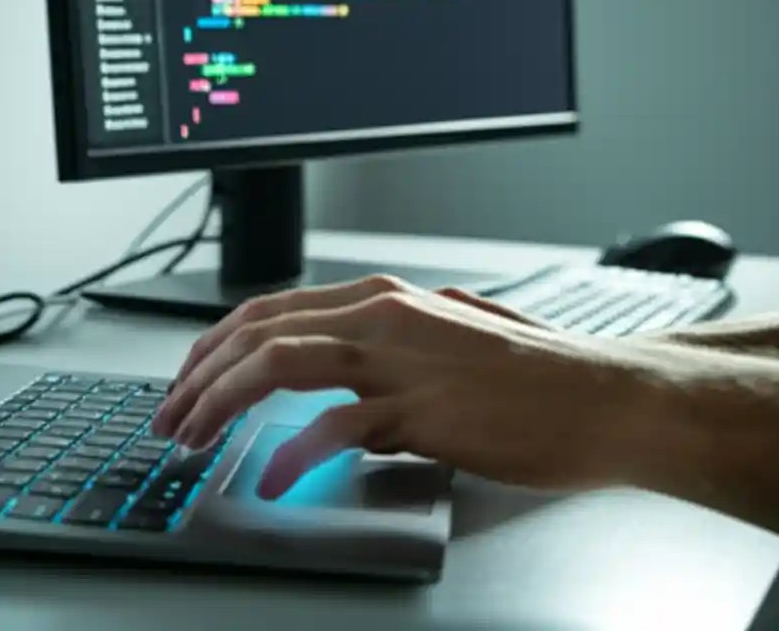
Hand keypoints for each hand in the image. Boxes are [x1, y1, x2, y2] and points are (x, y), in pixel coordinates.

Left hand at [153, 275, 664, 498]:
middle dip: (199, 376)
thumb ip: (387, 367)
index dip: (216, 347)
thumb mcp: (447, 350)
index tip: (189, 382)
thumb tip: (343, 406)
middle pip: (258, 331)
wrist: (608, 396)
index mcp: (382, 299)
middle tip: (170, 419)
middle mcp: (382, 315)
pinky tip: (270, 478)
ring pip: (277, 363)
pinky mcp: (422, 408)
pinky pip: (334, 426)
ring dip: (220, 403)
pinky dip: (289, 453)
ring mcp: (400, 358)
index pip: (270, 311)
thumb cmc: (538, 379)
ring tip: (194, 441)